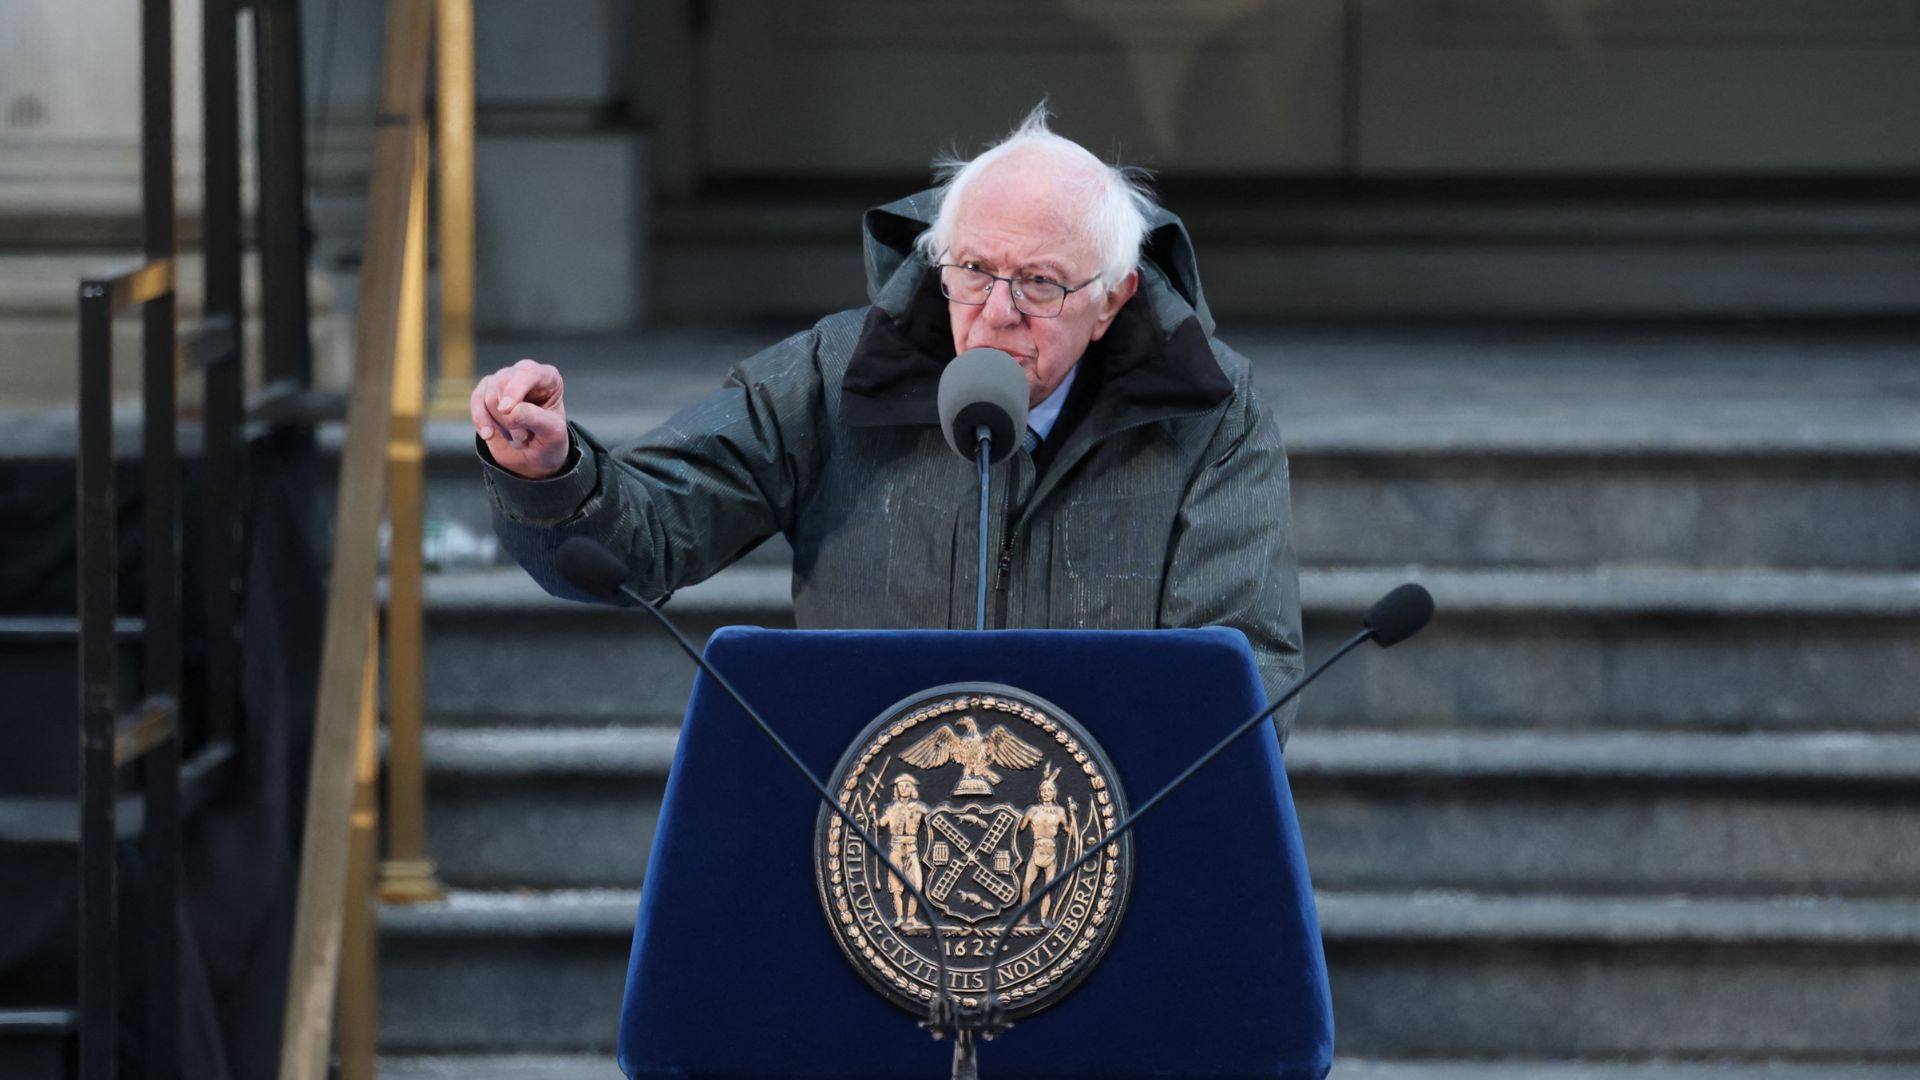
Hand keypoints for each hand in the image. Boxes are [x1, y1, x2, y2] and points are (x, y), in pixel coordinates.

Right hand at [471, 359, 569, 478]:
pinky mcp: (485, 391)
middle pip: (503, 383)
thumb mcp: (553, 434)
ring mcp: (502, 380)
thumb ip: (537, 419)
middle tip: (523, 438)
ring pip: (488, 396)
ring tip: (518, 438)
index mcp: (548, 377)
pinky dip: (481, 421)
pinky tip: (488, 435)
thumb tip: (510, 410)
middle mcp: (524, 373)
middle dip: (509, 417)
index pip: (528, 373)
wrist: (533, 455)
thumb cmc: (549, 440)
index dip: (515, 390)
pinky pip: (476, 401)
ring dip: (500, 424)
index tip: (506, 410)